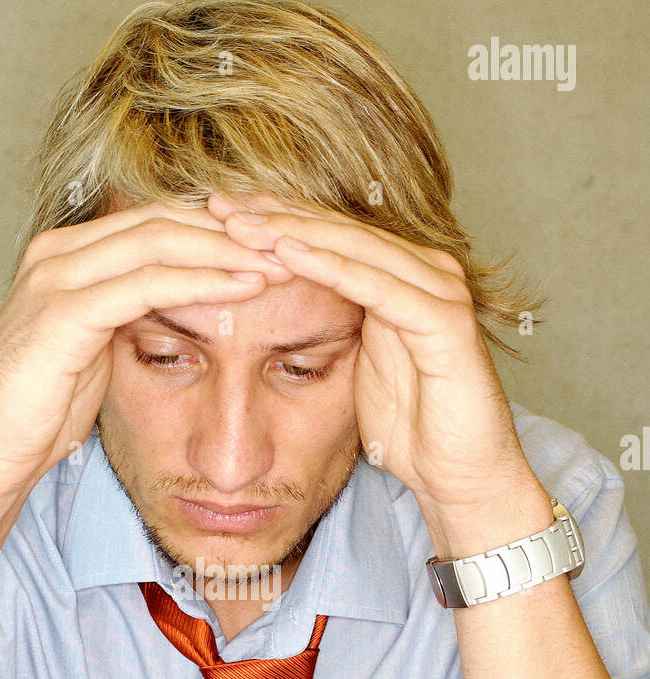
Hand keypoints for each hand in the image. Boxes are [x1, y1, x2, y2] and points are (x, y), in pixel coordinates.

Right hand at [0, 202, 291, 501]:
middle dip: (232, 228)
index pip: (157, 220)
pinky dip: (203, 282)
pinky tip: (246, 289)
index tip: (272, 241)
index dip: (218, 227)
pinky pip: (147, 284)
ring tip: (282, 260)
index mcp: (68, 254)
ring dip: (228, 249)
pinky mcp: (63, 310)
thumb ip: (129, 315)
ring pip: (160, 241)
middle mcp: (59, 251)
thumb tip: (181, 306)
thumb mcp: (96, 350)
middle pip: (164, 218)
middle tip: (292, 240)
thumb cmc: (40, 409)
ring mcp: (57, 275)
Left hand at [208, 191, 539, 515]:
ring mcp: (440, 290)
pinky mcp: (446, 321)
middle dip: (276, 214)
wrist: (459, 475)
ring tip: (242, 224)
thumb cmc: (410, 428)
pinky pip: (378, 285)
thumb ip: (332, 327)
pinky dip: (332, 268)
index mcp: (403, 277)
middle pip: (340, 229)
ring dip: (294, 233)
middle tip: (219, 203)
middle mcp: (426, 271)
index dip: (276, 219)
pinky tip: (288, 254)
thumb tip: (275, 308)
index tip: (219, 212)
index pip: (332, 234)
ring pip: (356, 248)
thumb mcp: (355, 367)